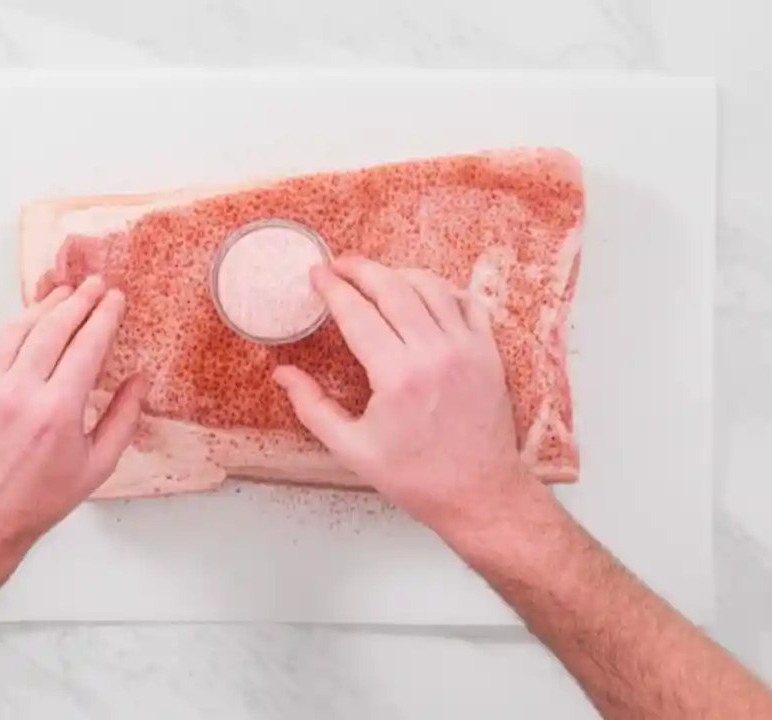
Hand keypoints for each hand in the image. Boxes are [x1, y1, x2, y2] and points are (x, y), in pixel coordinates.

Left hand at [0, 276, 146, 562]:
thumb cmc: (40, 498)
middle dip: (77, 301)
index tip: (115, 299)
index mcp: (57, 412)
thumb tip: (140, 379)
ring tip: (63, 293)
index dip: (104, 316)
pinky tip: (26, 320)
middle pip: (53, 328)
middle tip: (93, 285)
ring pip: (17, 330)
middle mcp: (19, 394)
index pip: (87, 345)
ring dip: (43, 307)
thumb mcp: (98, 466)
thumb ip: (124, 418)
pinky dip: (10, 328)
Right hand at [272, 257, 531, 536]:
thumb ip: (313, 407)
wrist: (478, 493)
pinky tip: (421, 294)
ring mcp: (467, 349)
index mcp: (396, 377)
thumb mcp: (352, 449)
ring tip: (375, 277)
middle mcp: (434, 353)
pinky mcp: (488, 353)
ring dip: (398, 274)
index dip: (332, 288)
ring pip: (430, 287)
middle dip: (360, 269)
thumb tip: (283, 374)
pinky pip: (465, 302)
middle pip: (393, 287)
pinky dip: (441, 289)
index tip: (316, 274)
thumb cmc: (414, 476)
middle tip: (339, 265)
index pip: (357, 312)